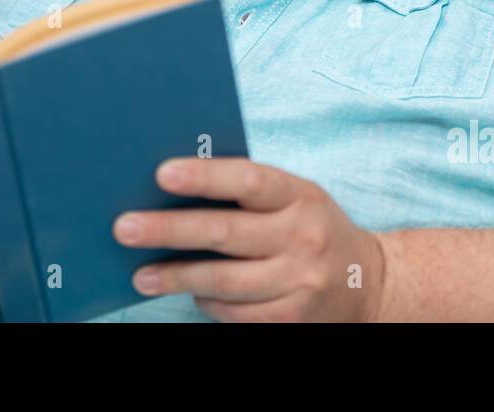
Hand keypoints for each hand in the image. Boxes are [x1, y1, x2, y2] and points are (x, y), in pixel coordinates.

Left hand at [113, 158, 384, 321]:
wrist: (368, 283)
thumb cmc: (312, 228)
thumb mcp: (295, 199)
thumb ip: (250, 192)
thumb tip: (174, 190)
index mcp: (300, 196)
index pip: (249, 180)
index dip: (205, 177)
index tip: (162, 174)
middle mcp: (303, 237)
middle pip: (226, 234)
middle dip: (169, 230)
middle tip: (125, 228)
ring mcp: (300, 282)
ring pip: (224, 281)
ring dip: (176, 277)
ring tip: (140, 274)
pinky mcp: (293, 319)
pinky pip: (235, 313)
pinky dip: (207, 302)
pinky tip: (186, 292)